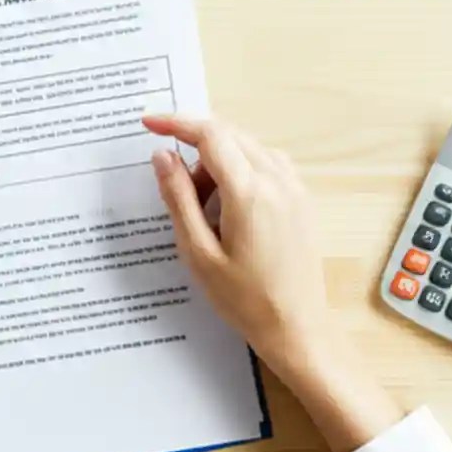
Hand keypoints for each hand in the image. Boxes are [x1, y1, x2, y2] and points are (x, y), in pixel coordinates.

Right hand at [145, 114, 401, 451]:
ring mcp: (294, 188)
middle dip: (196, 147)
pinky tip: (230, 204)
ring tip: (202, 205)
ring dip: (219, 160)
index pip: (210, 135)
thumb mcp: (199, 253)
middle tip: (176, 185)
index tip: (149, 123)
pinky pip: (267, 164)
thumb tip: (163, 156)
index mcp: (249, 192)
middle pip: (230, 135)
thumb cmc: (244, 300)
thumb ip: (178, 199)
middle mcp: (277, 180)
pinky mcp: (302, 199)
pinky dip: (241, 169)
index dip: (176, 123)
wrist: (298, 328)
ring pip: (248, 147)